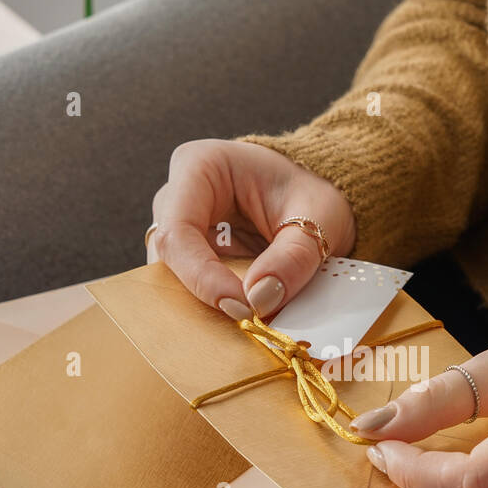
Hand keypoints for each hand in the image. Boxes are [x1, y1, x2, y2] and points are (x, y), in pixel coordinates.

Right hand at [148, 139, 354, 319]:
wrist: (317, 199)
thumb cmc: (314, 193)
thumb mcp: (319, 218)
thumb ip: (293, 257)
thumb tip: (259, 301)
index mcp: (199, 166)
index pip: (178, 231)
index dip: (202, 276)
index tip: (242, 308)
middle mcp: (177, 196)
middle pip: (168, 258)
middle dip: (202, 295)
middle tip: (247, 321)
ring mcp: (180, 228)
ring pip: (172, 277)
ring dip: (206, 304)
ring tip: (248, 320)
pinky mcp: (191, 256)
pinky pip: (190, 287)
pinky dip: (215, 306)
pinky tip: (245, 315)